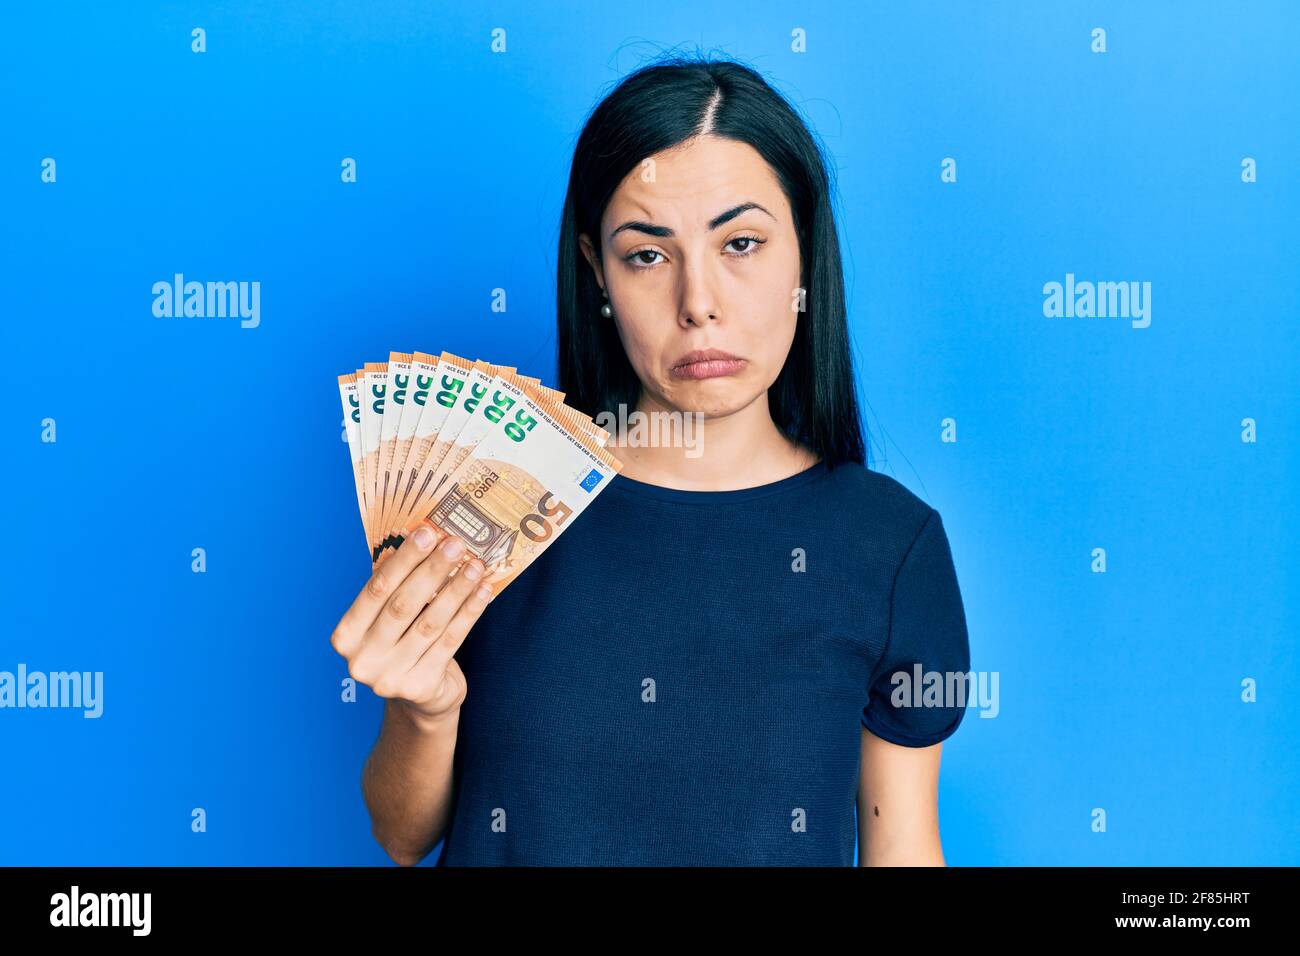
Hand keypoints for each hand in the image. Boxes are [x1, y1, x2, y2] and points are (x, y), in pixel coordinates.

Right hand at [330, 524, 494, 725]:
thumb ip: (397, 589)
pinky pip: (451, 641)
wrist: (420, 700)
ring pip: (431, 623)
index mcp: (346, 636)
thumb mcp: (389, 621)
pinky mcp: (421, 686)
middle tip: (455, 544)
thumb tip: (427, 540)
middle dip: (432, 570)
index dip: (403, 560)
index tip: (426, 533)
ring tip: (476, 565)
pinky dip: (469, 612)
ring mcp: (390, 677)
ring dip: (456, 590)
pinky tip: (483, 592)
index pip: (376, 589)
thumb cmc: (403, 645)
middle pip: (403, 605)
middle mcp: (362, 659)